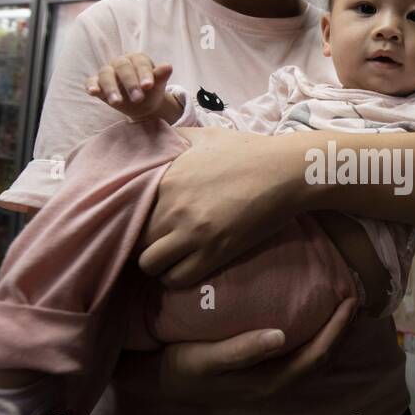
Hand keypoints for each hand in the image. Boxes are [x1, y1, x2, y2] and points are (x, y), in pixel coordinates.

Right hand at [86, 53, 173, 120]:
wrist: (142, 104)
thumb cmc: (150, 91)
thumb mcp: (158, 85)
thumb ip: (161, 76)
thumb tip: (168, 66)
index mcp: (137, 59)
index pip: (140, 62)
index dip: (144, 73)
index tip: (149, 86)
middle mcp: (121, 62)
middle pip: (122, 67)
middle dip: (130, 82)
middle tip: (138, 98)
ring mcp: (108, 71)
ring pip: (106, 74)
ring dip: (111, 88)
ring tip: (116, 102)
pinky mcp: (97, 83)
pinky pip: (91, 81)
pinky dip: (91, 86)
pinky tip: (93, 92)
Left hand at [138, 126, 299, 286]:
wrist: (286, 171)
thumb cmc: (247, 151)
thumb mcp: (204, 135)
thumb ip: (171, 136)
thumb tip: (149, 135)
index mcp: (167, 178)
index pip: (128, 209)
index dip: (131, 219)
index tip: (141, 223)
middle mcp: (174, 206)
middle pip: (133, 239)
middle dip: (140, 244)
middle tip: (154, 243)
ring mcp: (194, 232)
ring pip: (149, 264)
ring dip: (156, 264)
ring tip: (169, 258)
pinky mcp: (215, 252)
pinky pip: (177, 278)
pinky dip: (176, 277)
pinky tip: (186, 267)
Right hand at [152, 297, 357, 404]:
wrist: (160, 380)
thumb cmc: (183, 366)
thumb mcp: (207, 359)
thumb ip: (242, 350)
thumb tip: (280, 336)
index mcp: (269, 382)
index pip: (316, 356)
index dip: (337, 330)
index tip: (350, 301)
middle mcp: (277, 384)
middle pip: (323, 358)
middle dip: (344, 331)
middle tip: (358, 297)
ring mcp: (271, 379)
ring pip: (315, 358)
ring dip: (334, 334)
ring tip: (346, 306)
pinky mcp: (264, 371)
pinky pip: (302, 354)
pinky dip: (318, 335)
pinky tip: (317, 317)